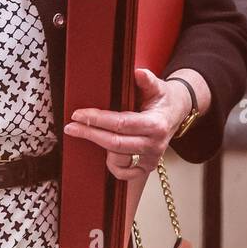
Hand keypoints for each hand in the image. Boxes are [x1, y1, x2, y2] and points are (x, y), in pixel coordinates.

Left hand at [63, 67, 190, 180]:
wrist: (176, 112)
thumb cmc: (163, 98)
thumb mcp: (158, 86)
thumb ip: (147, 80)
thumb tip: (138, 73)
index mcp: (155, 124)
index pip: (121, 124)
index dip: (97, 120)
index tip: (77, 114)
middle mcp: (154, 144)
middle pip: (116, 144)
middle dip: (90, 134)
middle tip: (70, 126)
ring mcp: (151, 158)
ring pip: (119, 160)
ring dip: (99, 148)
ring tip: (84, 134)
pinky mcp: (148, 166)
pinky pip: (127, 174)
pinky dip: (113, 166)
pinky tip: (102, 152)